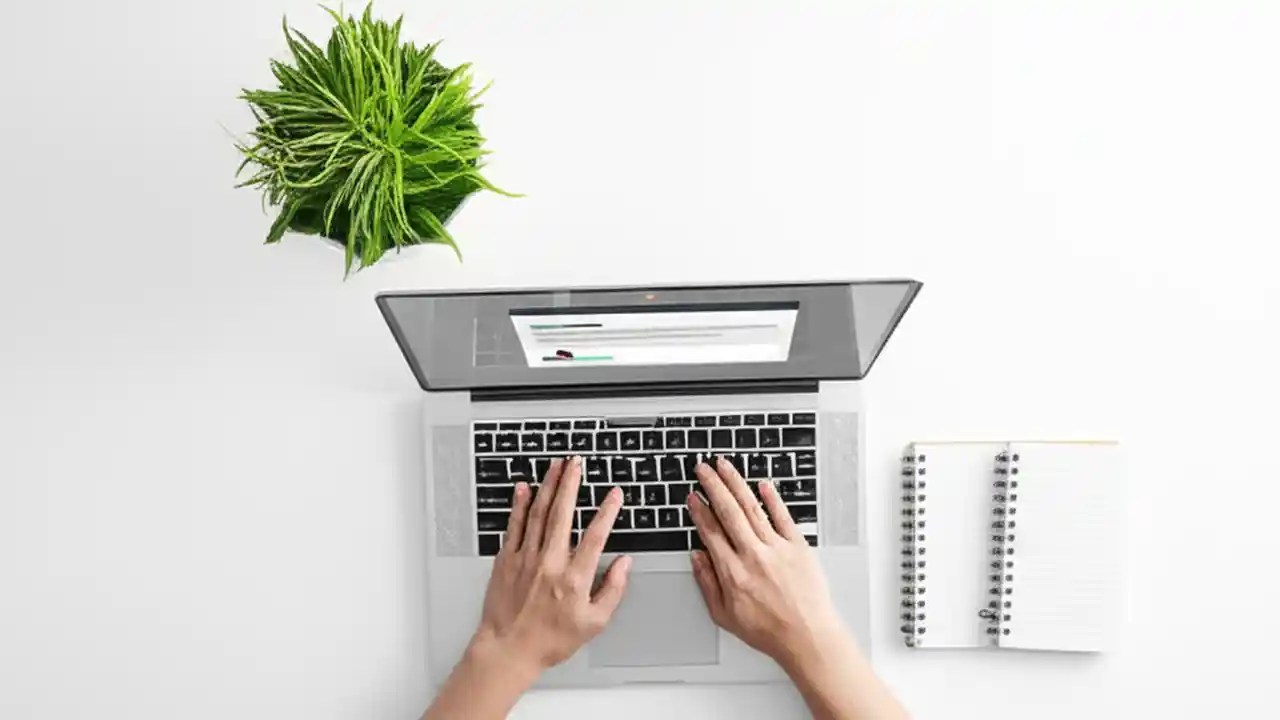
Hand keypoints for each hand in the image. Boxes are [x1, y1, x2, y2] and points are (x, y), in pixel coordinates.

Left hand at [472, 456, 631, 672]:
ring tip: (555, 466)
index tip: (614, 494)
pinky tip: (524, 489)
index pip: (595, 535)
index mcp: (574, 578)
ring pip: (538, 513)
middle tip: (577, 463)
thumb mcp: (594, 623)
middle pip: (562, 513)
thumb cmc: (549, 640)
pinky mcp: (506, 560)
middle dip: (571, 483)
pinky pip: (514, 525)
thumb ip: (613, 590)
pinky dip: (519, 505)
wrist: (508, 650)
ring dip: (548, 486)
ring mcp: (526, 559)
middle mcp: (549, 563)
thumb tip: (624, 565)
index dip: (607, 512)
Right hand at [686, 458, 843, 669]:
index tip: (692, 496)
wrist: (807, 636)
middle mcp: (753, 555)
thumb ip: (707, 583)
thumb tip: (697, 557)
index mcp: (732, 572)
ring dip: (736, 483)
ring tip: (725, 467)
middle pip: (728, 510)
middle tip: (703, 469)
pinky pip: (783, 516)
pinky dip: (772, 498)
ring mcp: (777, 548)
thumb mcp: (724, 615)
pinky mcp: (798, 547)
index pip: (710, 531)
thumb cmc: (769, 630)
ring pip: (752, 507)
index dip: (699, 510)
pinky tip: (763, 484)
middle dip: (712, 485)